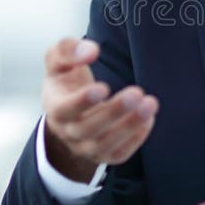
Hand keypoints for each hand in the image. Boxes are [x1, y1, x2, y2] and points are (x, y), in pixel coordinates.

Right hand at [42, 38, 158, 181]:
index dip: (82, 101)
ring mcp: (85, 147)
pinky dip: (136, 139)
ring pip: (106, 144)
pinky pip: (119, 153)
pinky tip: (149, 119)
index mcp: (55, 107)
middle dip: (114, 112)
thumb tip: (91, 51)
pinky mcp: (104, 155)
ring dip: (130, 125)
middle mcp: (68, 132)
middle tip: (136, 93)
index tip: (103, 87)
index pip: (64, 110)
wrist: (69, 110)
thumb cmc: (65, 81)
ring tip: (150, 104)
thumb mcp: (58, 61)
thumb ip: (68, 50)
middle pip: (88, 129)